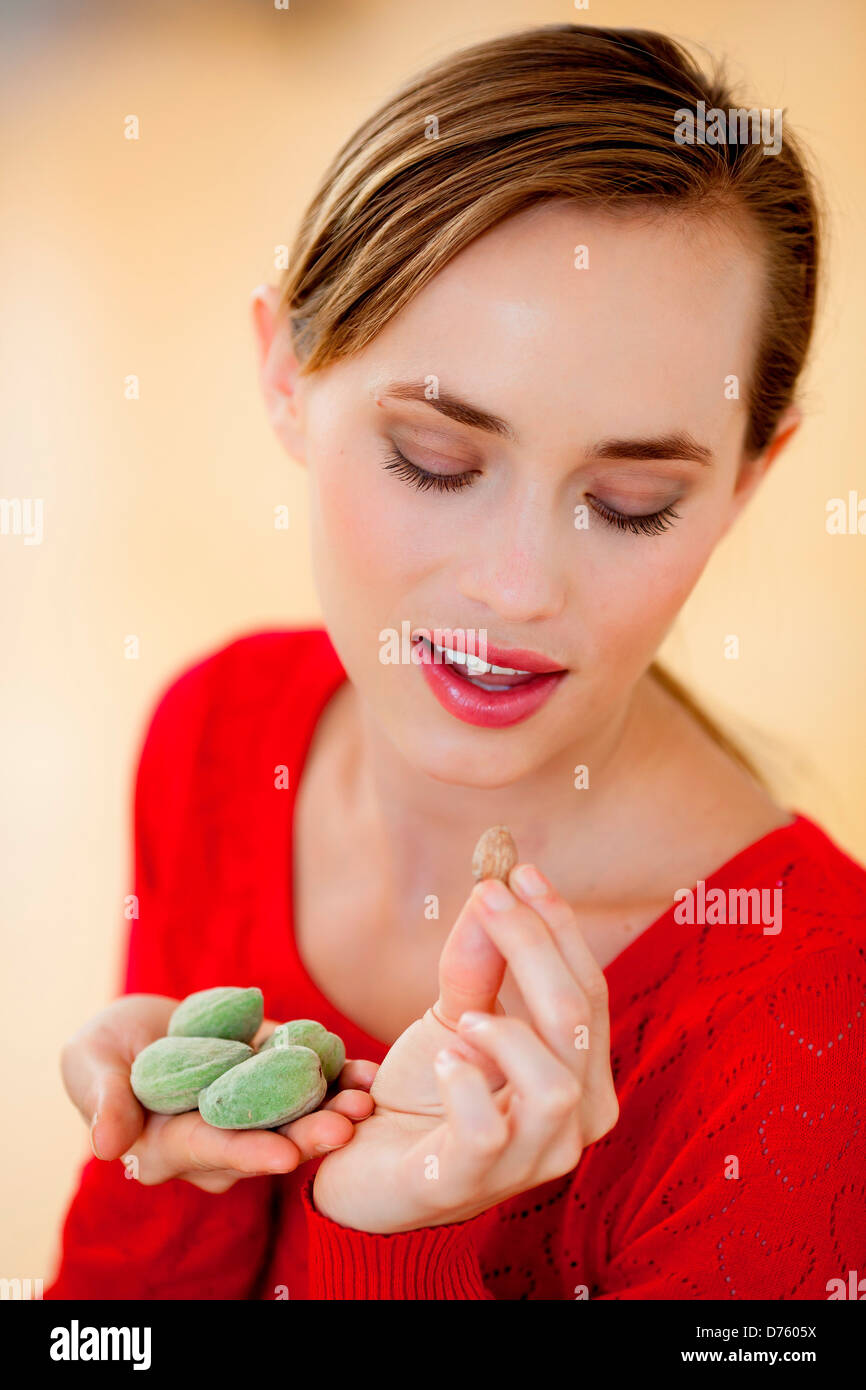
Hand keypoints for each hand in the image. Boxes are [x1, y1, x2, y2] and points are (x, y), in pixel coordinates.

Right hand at [60, 994, 377, 1191]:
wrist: (136, 1027)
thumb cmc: (103, 1050)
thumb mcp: (91, 1065)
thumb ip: (104, 1101)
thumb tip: (107, 1147)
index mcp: (169, 1147)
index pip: (211, 1152)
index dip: (246, 1153)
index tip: (282, 1157)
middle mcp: (217, 1140)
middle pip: (265, 1142)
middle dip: (307, 1137)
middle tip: (346, 1126)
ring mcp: (249, 1112)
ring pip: (296, 1118)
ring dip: (333, 1109)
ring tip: (366, 1097)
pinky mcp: (271, 1080)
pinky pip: (308, 1083)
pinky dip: (338, 1076)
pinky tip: (369, 1070)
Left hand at [312, 864, 618, 1232]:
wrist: (368, 1169)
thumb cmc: (428, 1092)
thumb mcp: (455, 1015)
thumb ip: (480, 963)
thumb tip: (492, 890)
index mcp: (582, 1075)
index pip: (589, 991)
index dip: (557, 926)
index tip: (520, 871)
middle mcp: (573, 1123)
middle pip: (575, 1021)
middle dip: (534, 946)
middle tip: (489, 895)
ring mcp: (528, 1162)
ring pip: (554, 1086)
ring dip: (508, 1032)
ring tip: (463, 1014)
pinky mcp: (467, 1183)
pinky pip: (486, 1132)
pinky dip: (466, 1085)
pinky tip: (444, 1061)